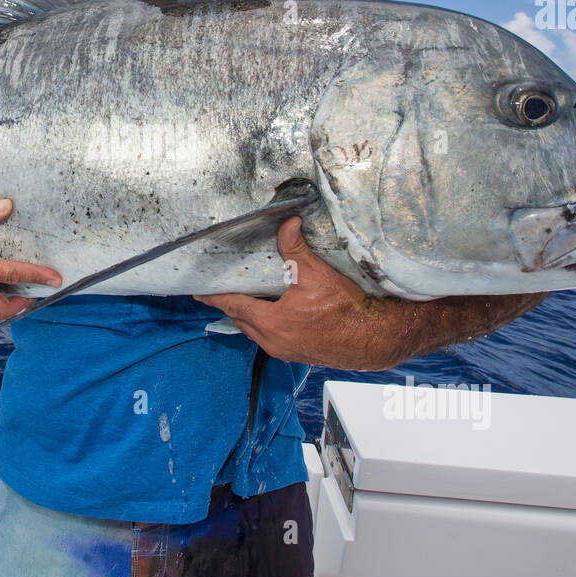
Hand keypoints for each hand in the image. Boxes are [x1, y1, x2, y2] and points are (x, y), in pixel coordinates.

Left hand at [195, 217, 546, 370]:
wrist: (377, 340)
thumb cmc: (348, 310)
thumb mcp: (318, 274)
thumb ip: (296, 248)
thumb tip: (286, 224)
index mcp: (270, 323)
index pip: (231, 305)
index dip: (213, 295)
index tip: (198, 290)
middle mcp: (273, 340)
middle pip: (241, 319)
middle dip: (230, 303)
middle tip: (218, 288)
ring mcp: (286, 350)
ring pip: (257, 329)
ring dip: (250, 313)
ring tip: (245, 295)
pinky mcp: (301, 352)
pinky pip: (274, 334)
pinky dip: (268, 320)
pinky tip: (275, 309)